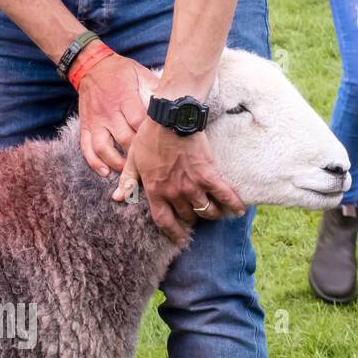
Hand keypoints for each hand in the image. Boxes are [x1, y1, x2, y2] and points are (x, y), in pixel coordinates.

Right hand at [74, 53, 159, 176]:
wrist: (91, 65)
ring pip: (103, 148)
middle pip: (124, 139)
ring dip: (116, 163)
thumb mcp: (140, 73)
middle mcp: (108, 111)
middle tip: (150, 166)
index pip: (138, 122)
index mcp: (124, 98)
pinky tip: (105, 172)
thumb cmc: (120, 71)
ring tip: (128, 172)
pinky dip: (94, 162)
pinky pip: (86, 147)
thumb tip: (173, 102)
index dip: (149, 138)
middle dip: (137, 155)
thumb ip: (154, 89)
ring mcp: (95, 121)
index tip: (161, 148)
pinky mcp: (86, 126)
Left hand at [112, 118, 244, 245]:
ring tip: (216, 213)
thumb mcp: (132, 160)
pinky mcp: (208, 174)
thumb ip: (127, 181)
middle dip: (192, 219)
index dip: (173, 233)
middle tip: (197, 218)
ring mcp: (192, 185)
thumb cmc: (150, 137)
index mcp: (154, 191)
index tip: (181, 239)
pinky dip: (233, 203)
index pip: (164, 221)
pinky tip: (239, 210)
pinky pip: (224, 194)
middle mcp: (174, 193)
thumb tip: (117, 198)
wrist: (171, 119)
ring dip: (212, 214)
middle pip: (188, 216)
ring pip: (206, 210)